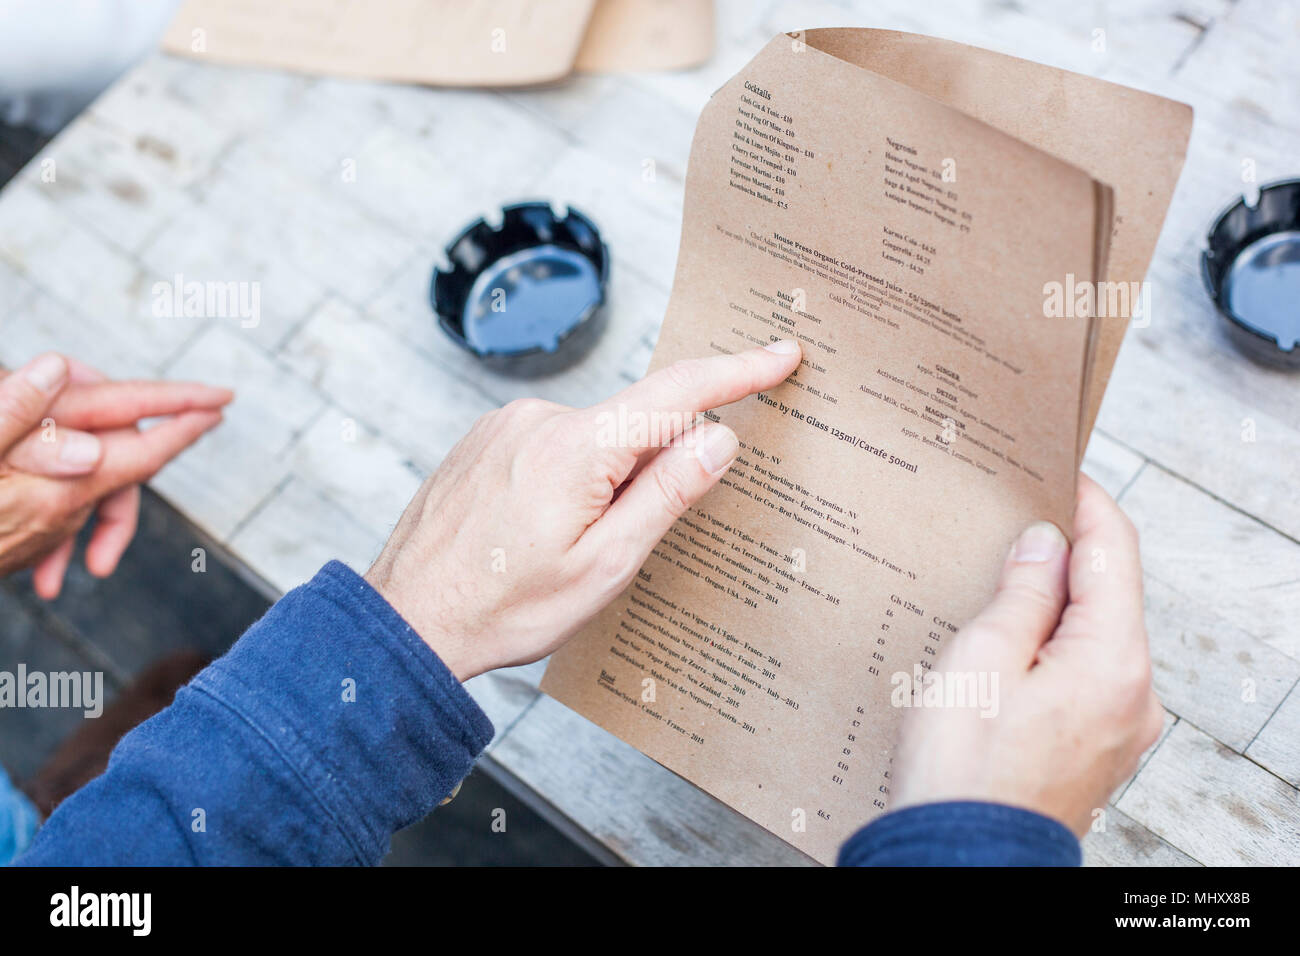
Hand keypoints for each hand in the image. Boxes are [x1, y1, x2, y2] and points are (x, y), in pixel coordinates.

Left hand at [0, 353, 231, 596]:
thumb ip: (17, 419)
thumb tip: (62, 374)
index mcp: (39, 416)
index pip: (123, 402)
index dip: (177, 403)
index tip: (223, 399)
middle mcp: (38, 427)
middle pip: (110, 452)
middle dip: (113, 510)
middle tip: (100, 567)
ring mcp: (27, 450)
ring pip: (83, 482)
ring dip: (79, 532)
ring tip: (56, 582)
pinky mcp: (17, 475)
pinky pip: (53, 495)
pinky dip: (55, 533)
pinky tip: (38, 571)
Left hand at [366, 340, 803, 680]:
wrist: (407, 618)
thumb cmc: (505, 607)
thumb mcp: (605, 566)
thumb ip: (666, 494)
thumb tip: (718, 438)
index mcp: (577, 448)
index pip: (677, 392)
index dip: (737, 372)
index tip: (781, 354)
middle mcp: (540, 418)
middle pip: (635, 422)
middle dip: (653, 469)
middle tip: (619, 541)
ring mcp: (507, 423)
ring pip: (593, 437)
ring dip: (605, 479)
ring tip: (563, 549)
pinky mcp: (486, 437)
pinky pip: (554, 442)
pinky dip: (570, 475)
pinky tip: (538, 531)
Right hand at [887, 473, 1162, 835]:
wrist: (962, 859)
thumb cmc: (964, 768)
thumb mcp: (982, 658)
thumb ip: (1023, 593)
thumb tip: (1046, 543)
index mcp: (1114, 661)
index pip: (1115, 553)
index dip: (1086, 504)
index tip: (1058, 472)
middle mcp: (1136, 693)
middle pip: (1110, 595)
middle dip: (1063, 556)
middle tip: (1011, 525)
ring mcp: (1122, 726)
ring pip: (1097, 637)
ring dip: (1053, 605)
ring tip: (995, 588)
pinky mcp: (1098, 749)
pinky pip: (1086, 676)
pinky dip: (1053, 648)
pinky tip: (1005, 647)